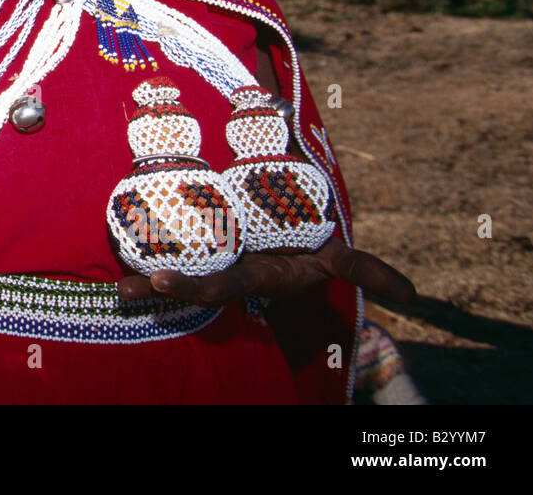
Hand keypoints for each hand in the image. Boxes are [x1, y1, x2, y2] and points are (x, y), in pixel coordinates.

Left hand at [116, 235, 416, 306]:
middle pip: (190, 285)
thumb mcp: (340, 256)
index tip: (161, 280)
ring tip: (118, 291)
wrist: (299, 235)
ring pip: (181, 275)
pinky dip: (149, 253)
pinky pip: (177, 252)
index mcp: (259, 274)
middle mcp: (233, 271)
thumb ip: (369, 271)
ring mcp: (220, 262)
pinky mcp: (206, 247)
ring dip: (148, 285)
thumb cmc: (315, 242)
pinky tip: (119, 251)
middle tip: (126, 292)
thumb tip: (414, 296)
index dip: (194, 284)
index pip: (223, 282)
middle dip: (160, 294)